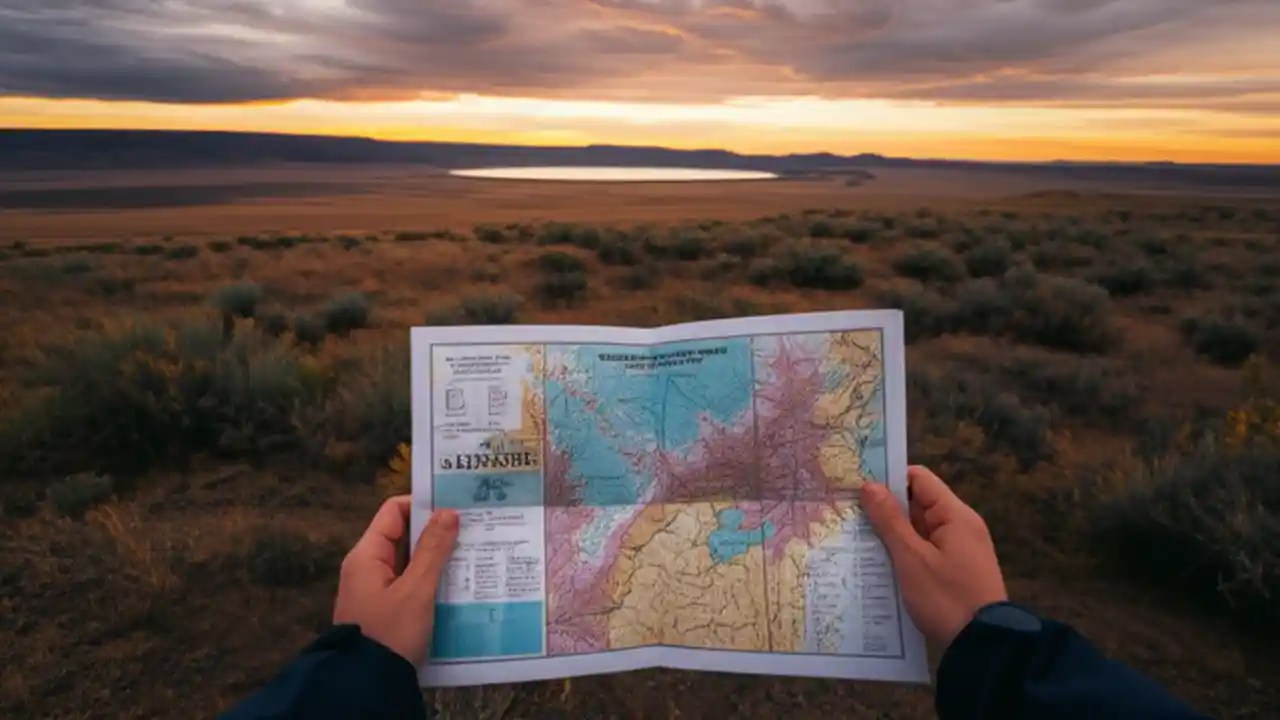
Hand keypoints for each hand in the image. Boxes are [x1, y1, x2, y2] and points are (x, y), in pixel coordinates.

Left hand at [333, 496, 459, 664]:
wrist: (366, 685)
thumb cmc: (390, 633)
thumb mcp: (416, 590)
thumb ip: (433, 550)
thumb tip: (448, 511)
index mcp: (367, 555)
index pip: (394, 511)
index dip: (423, 504)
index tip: (456, 505)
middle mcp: (368, 568)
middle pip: (404, 536)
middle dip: (437, 532)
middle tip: (474, 529)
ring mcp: (377, 591)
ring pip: (410, 562)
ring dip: (438, 558)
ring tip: (474, 554)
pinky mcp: (387, 611)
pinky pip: (411, 585)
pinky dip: (432, 581)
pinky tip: (460, 585)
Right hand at [860, 465, 1007, 648]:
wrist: (983, 645)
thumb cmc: (946, 597)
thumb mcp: (912, 558)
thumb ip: (890, 520)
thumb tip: (870, 486)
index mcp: (955, 515)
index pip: (919, 479)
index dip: (889, 478)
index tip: (857, 485)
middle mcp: (960, 527)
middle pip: (918, 503)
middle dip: (885, 507)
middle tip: (847, 512)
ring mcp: (958, 550)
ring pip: (918, 529)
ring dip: (891, 532)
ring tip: (854, 537)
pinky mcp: (954, 571)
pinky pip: (924, 551)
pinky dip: (903, 552)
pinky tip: (877, 562)